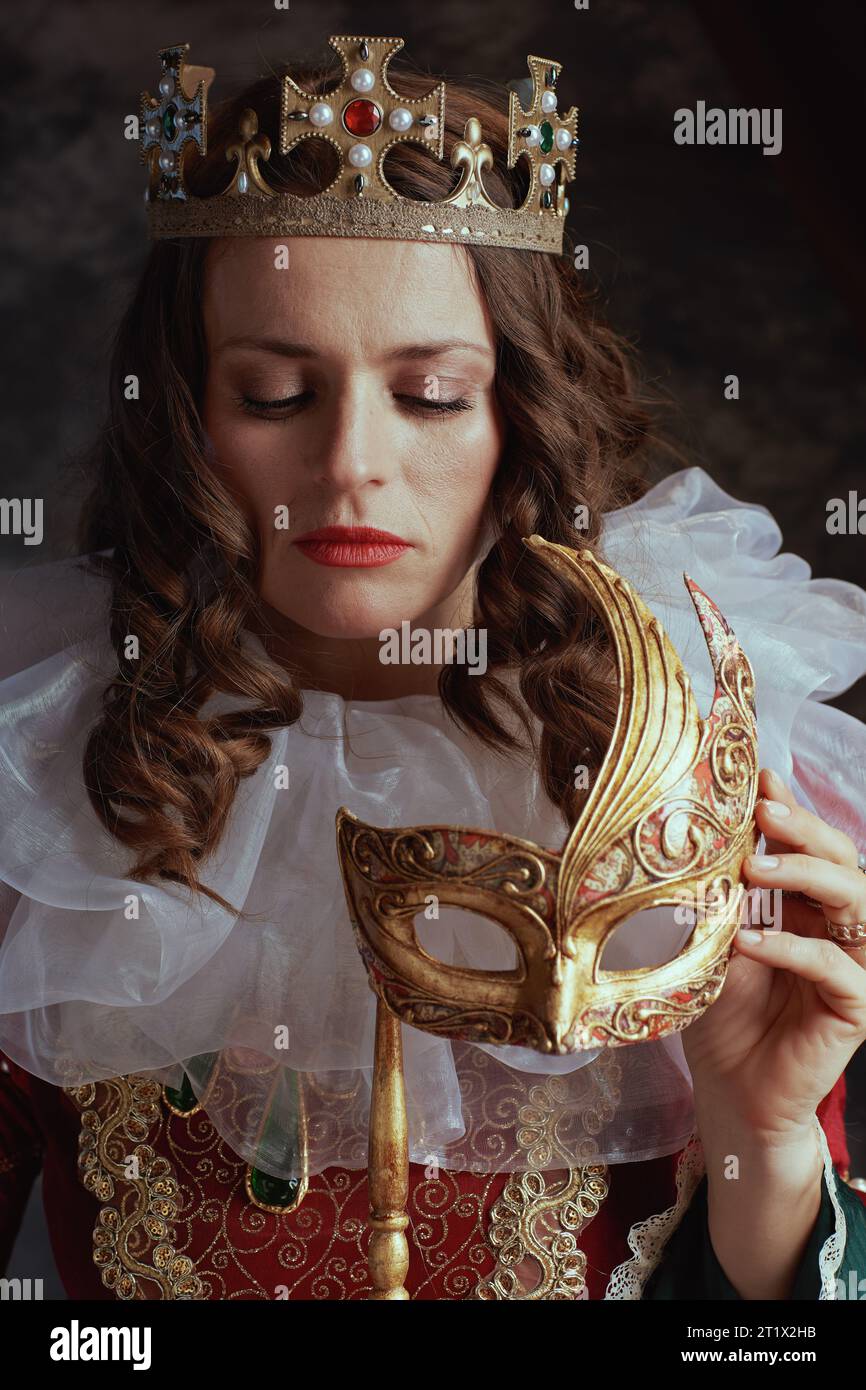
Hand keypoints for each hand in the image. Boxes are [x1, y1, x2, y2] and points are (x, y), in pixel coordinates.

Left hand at [681, 766, 865, 1148]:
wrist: (730, 1089)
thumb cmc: (722, 1014)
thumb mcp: (714, 939)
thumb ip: (723, 892)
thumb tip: (703, 831)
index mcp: (809, 906)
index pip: (814, 846)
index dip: (792, 810)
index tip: (760, 779)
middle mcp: (840, 929)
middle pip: (845, 861)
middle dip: (805, 830)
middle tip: (764, 814)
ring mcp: (854, 967)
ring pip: (857, 903)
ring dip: (806, 876)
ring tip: (755, 868)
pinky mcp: (857, 1009)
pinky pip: (836, 968)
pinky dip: (794, 948)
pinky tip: (752, 941)